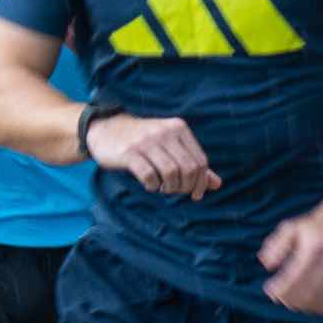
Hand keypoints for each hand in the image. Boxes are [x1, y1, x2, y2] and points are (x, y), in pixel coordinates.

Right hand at [91, 112, 216, 198]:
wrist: (105, 128)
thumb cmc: (143, 141)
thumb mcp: (170, 146)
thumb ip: (193, 163)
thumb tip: (217, 184)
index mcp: (178, 128)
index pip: (200, 160)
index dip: (201, 182)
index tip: (195, 194)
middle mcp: (164, 132)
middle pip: (189, 168)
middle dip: (186, 187)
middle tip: (177, 191)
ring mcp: (146, 142)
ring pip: (171, 173)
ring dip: (170, 188)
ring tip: (163, 188)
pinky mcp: (129, 153)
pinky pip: (149, 176)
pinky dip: (153, 186)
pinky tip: (150, 185)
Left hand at [258, 206, 322, 315]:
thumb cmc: (315, 227)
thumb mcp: (291, 228)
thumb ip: (276, 246)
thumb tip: (266, 264)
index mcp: (316, 244)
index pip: (296, 275)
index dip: (281, 288)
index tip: (269, 291)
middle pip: (310, 291)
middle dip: (291, 299)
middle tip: (281, 298)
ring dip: (305, 306)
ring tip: (294, 302)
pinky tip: (312, 304)